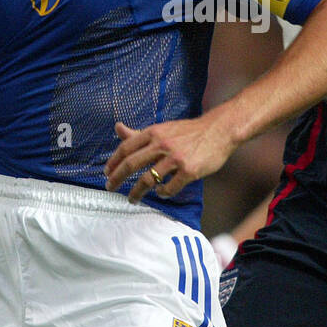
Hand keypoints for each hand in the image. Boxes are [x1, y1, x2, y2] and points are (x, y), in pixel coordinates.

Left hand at [104, 116, 239, 203]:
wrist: (219, 130)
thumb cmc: (189, 131)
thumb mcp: (162, 129)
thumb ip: (139, 133)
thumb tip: (117, 127)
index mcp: (153, 132)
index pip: (125, 148)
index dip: (113, 162)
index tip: (106, 173)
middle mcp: (162, 144)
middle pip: (131, 165)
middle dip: (117, 179)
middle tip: (110, 188)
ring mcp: (175, 158)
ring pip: (147, 180)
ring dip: (136, 192)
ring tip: (132, 199)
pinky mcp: (189, 171)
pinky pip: (169, 188)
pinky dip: (162, 193)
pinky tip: (161, 192)